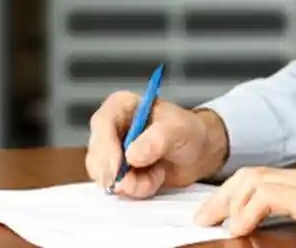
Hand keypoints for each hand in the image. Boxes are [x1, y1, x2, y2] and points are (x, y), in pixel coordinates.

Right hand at [83, 92, 228, 198]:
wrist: (198, 152)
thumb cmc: (188, 131)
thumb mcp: (178, 130)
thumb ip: (157, 139)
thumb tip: (132, 155)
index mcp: (122, 106)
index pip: (102, 123)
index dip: (105, 147)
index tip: (117, 167)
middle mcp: (111, 128)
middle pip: (96, 153)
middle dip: (117, 173)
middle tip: (138, 180)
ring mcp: (112, 152)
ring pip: (104, 175)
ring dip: (131, 183)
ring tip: (156, 174)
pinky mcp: (117, 172)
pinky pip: (116, 188)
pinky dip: (136, 189)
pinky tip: (153, 179)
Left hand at [193, 163, 295, 237]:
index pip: (267, 177)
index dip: (240, 191)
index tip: (223, 209)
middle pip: (251, 175)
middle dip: (223, 194)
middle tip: (202, 216)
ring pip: (251, 180)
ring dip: (226, 200)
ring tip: (209, 222)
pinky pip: (267, 197)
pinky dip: (246, 210)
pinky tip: (237, 227)